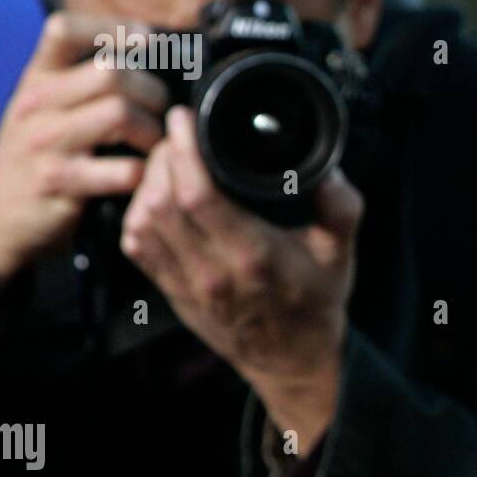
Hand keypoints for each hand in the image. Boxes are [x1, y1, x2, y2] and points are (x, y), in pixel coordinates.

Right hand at [0, 12, 166, 335]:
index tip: (149, 41)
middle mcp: (38, 104)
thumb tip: (150, 51)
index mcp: (38, 78)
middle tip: (163, 111)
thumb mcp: (47, 105)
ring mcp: (47, 143)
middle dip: (153, 90)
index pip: (65, 30)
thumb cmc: (38, 152)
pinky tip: (146, 174)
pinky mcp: (61, 182)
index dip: (113, 29)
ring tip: (156, 143)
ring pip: (120, 114)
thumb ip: (85, 79)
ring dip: (154, 130)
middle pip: (111, 73)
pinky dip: (147, 171)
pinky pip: (123, 169)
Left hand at [120, 106, 363, 453]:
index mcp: (254, 258)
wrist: (291, 357)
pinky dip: (137, 210)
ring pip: (141, 220)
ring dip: (147, 183)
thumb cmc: (315, 300)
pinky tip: (156, 194)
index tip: (183, 119)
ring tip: (168, 160)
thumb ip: (341, 207)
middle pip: (160, 202)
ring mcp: (185, 284)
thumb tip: (329, 169)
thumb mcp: (341, 252)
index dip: (182, 152)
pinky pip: (135, 242)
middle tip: (177, 132)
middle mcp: (212, 272)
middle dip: (162, 157)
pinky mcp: (169, 289)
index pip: (198, 197)